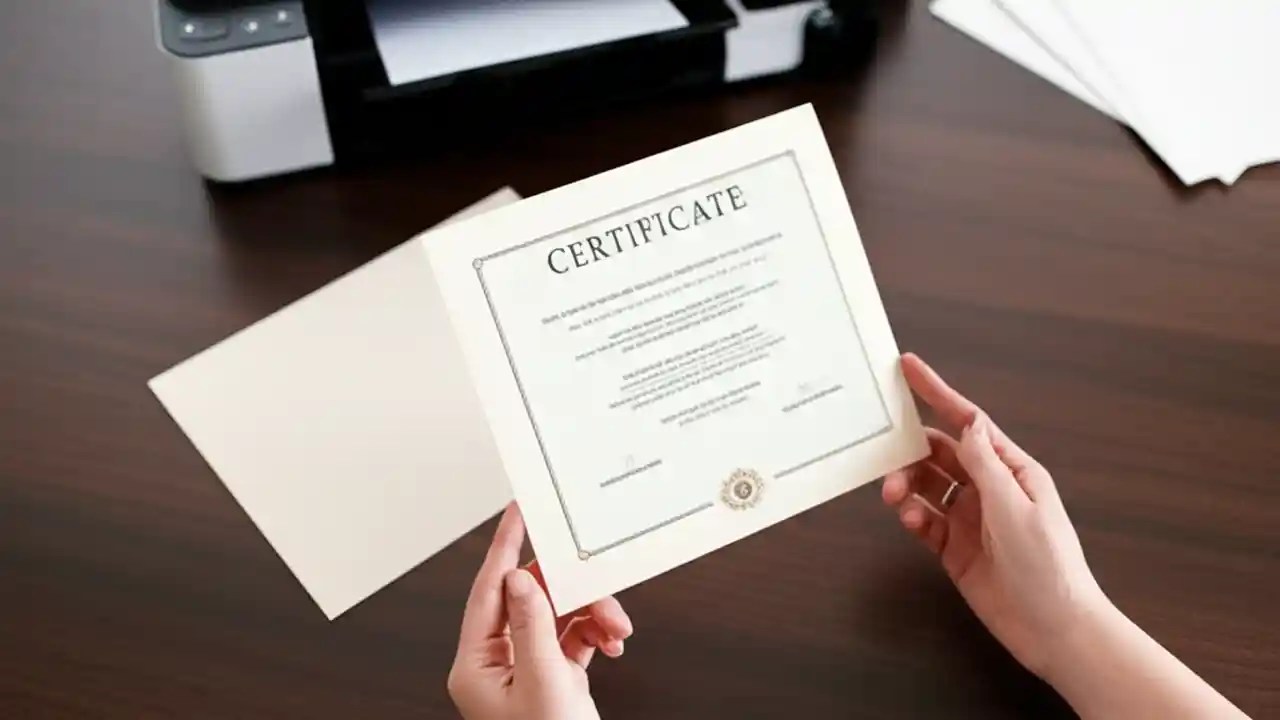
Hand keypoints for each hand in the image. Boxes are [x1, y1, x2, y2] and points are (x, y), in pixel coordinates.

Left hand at [448, 504, 633, 719]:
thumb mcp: (543, 684)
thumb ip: (533, 625)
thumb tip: (521, 578)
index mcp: (476, 665)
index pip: (488, 591)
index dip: (504, 547)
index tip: (518, 512)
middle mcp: (496, 664)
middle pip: (531, 600)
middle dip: (572, 591)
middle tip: (596, 578)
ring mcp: (525, 671)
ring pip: (559, 617)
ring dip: (593, 614)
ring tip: (617, 626)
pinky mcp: (553, 679)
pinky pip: (575, 639)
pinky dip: (597, 634)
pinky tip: (613, 641)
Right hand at [882, 354, 1107, 678]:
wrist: (1054, 629)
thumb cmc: (1049, 568)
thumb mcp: (1017, 509)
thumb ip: (987, 465)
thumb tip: (970, 423)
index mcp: (1012, 471)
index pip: (969, 422)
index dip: (938, 393)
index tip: (909, 368)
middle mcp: (990, 490)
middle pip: (939, 454)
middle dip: (910, 451)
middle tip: (885, 455)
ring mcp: (971, 519)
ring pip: (926, 486)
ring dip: (906, 486)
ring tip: (894, 496)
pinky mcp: (955, 548)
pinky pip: (925, 521)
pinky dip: (912, 517)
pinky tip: (910, 520)